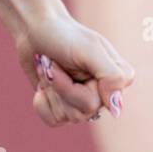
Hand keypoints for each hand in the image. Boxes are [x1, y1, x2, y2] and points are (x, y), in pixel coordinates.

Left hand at [16, 12, 134, 127]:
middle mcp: (101, 94)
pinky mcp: (63, 106)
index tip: (65, 61)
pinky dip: (42, 103)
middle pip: (78, 113)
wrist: (35, 30)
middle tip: (53, 63)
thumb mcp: (90, 50)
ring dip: (49, 89)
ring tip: (49, 69)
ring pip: (64, 117)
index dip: (69, 86)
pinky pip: (53, 121)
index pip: (93, 103)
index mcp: (115, 79)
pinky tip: (42, 85)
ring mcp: (81, 102)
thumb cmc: (64, 36)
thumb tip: (117, 110)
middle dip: (57, 87)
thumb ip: (111, 76)